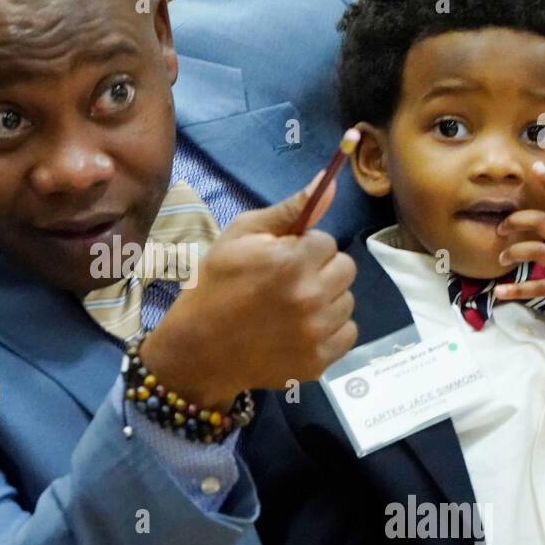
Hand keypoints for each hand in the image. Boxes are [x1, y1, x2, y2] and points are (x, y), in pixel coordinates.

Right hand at [141, 172, 357, 408]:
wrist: (197, 350)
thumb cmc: (214, 286)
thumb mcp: (240, 237)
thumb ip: (288, 211)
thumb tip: (328, 184)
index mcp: (292, 262)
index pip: (326, 241)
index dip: (303, 247)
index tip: (280, 260)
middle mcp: (311, 297)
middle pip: (345, 269)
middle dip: (321, 270)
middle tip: (289, 282)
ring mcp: (317, 333)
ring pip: (347, 302)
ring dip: (326, 300)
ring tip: (292, 307)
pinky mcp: (319, 361)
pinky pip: (347, 334)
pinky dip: (329, 330)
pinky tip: (300, 330)